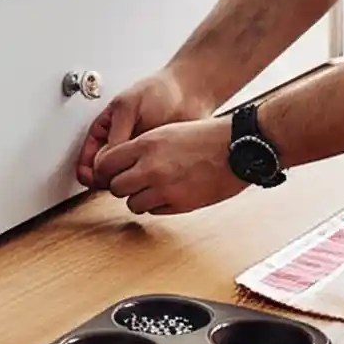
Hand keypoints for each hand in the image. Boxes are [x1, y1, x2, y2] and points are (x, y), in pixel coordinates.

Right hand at [76, 69, 214, 188]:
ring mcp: (135, 154)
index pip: (89, 155)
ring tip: (129, 181)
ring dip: (123, 182)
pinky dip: (141, 181)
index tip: (91, 179)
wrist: (187, 94)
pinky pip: (141, 177)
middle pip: (103, 170)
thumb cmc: (157, 92)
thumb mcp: (128, 108)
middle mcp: (118, 143)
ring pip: (121, 176)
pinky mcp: (152, 161)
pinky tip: (144, 180)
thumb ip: (116, 134)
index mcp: (106, 129)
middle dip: (104, 180)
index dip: (87, 169)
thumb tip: (105, 161)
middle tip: (112, 183)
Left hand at [91, 116, 248, 214]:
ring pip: (132, 204)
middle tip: (131, 181)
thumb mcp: (167, 132)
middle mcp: (151, 167)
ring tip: (153, 188)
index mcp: (146, 145)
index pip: (106, 163)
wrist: (238, 148)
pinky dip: (157, 205)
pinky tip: (169, 193)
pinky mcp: (180, 204)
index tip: (108, 172)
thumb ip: (142, 147)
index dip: (105, 170)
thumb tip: (121, 161)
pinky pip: (154, 211)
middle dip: (121, 185)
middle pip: (115, 187)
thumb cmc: (207, 137)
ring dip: (139, 198)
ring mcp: (165, 188)